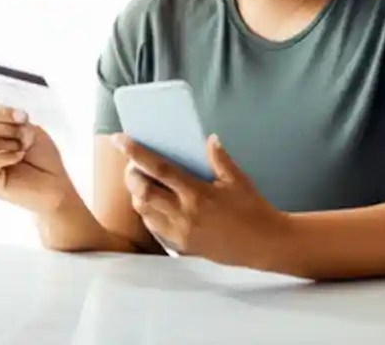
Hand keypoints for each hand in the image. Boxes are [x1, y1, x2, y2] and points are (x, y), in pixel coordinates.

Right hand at [0, 106, 74, 214]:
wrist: (57, 186)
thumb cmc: (44, 160)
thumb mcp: (29, 130)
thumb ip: (10, 119)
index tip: (23, 116)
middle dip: (8, 127)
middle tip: (26, 138)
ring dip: (9, 141)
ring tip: (23, 150)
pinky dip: (6, 155)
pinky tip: (19, 157)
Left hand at [113, 132, 287, 267]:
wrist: (264, 244)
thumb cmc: (254, 209)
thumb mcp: (239, 180)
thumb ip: (220, 158)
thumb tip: (208, 139)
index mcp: (198, 193)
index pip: (159, 169)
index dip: (136, 153)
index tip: (120, 139)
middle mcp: (185, 214)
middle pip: (142, 192)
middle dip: (131, 175)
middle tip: (133, 165)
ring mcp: (181, 232)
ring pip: (144, 211)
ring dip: (137, 194)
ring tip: (143, 183)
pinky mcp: (182, 246)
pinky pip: (154, 228)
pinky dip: (148, 213)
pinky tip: (155, 204)